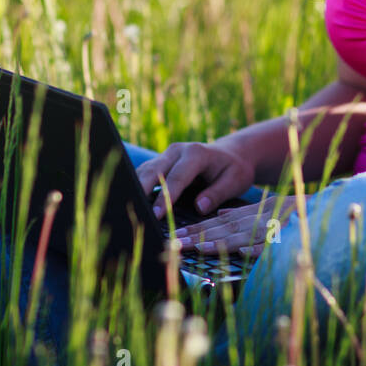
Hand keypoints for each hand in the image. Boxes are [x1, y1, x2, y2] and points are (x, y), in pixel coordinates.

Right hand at [135, 141, 254, 219]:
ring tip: (130, 209)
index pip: (176, 177)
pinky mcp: (161, 162)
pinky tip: (133, 203)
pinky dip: (138, 187)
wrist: (232, 154)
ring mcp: (167, 155)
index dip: (165, 197)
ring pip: (145, 171)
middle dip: (142, 190)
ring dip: (136, 188)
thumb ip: (217, 194)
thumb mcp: (235, 181)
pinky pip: (146, 173)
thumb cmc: (235, 169)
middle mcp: (178, 150)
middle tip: (135, 212)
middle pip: (154, 170)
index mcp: (196, 153)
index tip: (156, 215)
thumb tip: (199, 207)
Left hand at [173, 194, 297, 258]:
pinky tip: (244, 252)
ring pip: (243, 236)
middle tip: (174, 244)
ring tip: (197, 249)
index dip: (197, 229)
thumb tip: (222, 212)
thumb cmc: (302, 211)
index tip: (175, 237)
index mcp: (256, 212)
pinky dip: (260, 248)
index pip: (220, 221)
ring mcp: (277, 228)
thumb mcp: (272, 205)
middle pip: (225, 228)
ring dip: (219, 242)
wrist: (336, 207)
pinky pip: (275, 245)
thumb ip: (246, 210)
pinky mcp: (293, 238)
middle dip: (198, 237)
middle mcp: (263, 218)